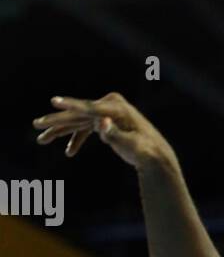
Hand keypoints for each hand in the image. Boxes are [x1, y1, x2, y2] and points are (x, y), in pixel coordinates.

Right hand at [33, 92, 170, 165]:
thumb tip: (101, 122)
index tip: (53, 102)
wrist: (154, 155)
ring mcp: (106, 112)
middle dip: (56, 122)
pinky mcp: (105, 121)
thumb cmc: (144, 150)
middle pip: (78, 114)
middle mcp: (109, 106)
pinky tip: (69, 152)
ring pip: (78, 121)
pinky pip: (85, 128)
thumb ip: (114, 134)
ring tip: (41, 139)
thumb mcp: (129, 145)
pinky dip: (77, 139)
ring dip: (61, 131)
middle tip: (36, 125)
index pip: (88, 107)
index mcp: (116, 108)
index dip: (70, 106)